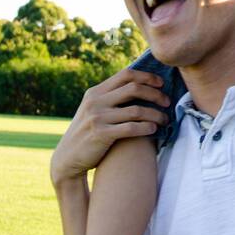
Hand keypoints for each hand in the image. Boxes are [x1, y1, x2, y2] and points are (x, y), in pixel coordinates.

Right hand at [50, 68, 171, 186]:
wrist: (67, 159)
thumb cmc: (87, 134)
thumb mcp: (93, 110)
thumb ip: (110, 98)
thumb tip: (138, 86)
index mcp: (95, 92)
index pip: (126, 75)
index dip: (147, 76)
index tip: (161, 83)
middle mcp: (95, 101)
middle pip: (134, 88)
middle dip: (155, 94)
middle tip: (167, 102)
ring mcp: (97, 117)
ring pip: (136, 110)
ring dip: (155, 114)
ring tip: (165, 120)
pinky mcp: (101, 134)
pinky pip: (131, 128)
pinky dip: (146, 128)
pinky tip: (154, 129)